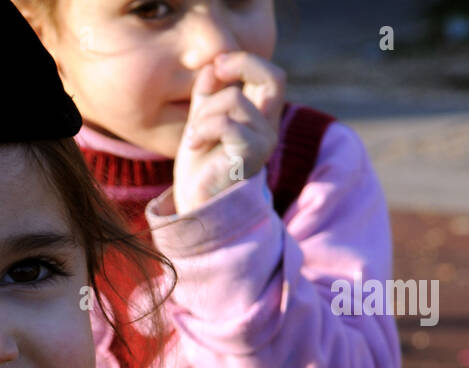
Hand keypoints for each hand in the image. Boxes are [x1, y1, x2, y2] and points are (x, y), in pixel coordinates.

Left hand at [173, 52, 284, 213]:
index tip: (215, 66)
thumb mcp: (201, 122)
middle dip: (241, 65)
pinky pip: (225, 123)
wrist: (196, 205)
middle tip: (215, 71)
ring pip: (234, 100)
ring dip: (203, 113)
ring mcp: (264, 141)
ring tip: (194, 135)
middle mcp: (269, 126)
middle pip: (274, 77)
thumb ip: (207, 95)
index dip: (243, 61)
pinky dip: (202, 130)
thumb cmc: (200, 167)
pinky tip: (194, 146)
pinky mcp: (251, 155)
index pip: (269, 75)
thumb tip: (212, 66)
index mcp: (260, 116)